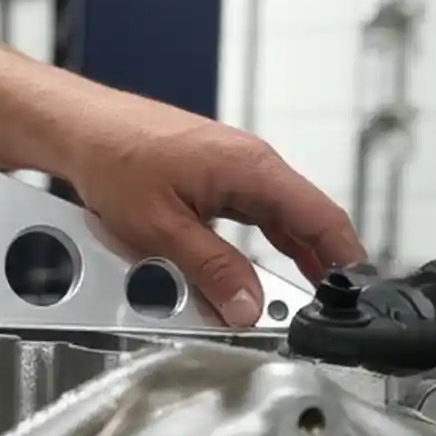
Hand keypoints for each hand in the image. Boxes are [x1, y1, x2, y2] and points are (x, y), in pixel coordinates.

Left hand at [58, 93, 365, 326]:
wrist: (78, 128)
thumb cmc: (113, 156)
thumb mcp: (162, 228)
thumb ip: (211, 271)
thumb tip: (248, 307)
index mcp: (250, 167)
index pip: (319, 215)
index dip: (345, 257)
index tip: (357, 292)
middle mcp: (249, 163)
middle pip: (303, 220)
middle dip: (319, 264)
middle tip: (328, 308)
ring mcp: (232, 169)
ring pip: (275, 220)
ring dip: (288, 256)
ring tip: (300, 298)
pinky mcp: (212, 177)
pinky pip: (249, 216)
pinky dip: (257, 246)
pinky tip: (255, 271)